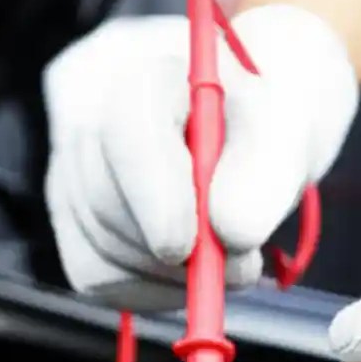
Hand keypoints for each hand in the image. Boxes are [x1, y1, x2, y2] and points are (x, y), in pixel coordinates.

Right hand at [42, 6, 357, 310]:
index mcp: (149, 73)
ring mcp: (71, 168)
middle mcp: (93, 114)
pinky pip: (96, 275)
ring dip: (171, 274)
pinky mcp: (72, 219)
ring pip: (101, 246)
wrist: (249, 130)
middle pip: (106, 201)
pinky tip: (185, 269)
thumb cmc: (266, 122)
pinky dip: (150, 288)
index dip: (154, 194)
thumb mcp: (289, 131)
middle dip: (174, 251)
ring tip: (224, 254)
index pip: (128, 129)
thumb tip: (231, 232)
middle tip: (241, 263)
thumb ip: (266, 172)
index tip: (185, 246)